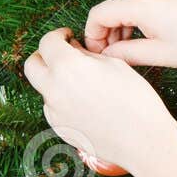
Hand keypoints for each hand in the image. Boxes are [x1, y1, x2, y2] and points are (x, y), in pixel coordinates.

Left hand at [23, 28, 171, 175]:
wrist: (144, 141)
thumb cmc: (137, 101)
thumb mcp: (115, 65)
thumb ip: (87, 55)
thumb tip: (74, 51)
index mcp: (68, 67)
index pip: (47, 42)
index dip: (58, 35)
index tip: (67, 36)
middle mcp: (54, 89)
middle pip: (32, 65)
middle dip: (44, 56)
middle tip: (61, 55)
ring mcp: (55, 112)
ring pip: (44, 88)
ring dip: (55, 80)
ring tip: (82, 84)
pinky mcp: (60, 129)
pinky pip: (54, 109)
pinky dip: (63, 102)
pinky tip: (86, 105)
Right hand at [83, 0, 176, 69]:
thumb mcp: (162, 55)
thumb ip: (128, 54)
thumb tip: (107, 55)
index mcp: (139, 2)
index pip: (98, 15)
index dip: (92, 36)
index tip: (99, 54)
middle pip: (113, 6)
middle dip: (110, 31)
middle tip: (117, 55)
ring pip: (131, 1)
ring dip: (127, 22)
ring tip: (138, 45)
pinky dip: (144, 12)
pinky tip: (158, 30)